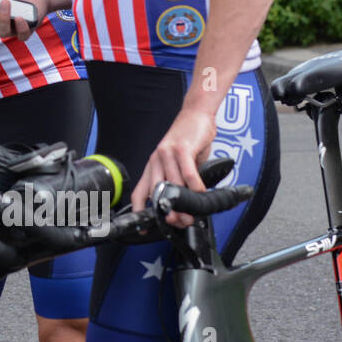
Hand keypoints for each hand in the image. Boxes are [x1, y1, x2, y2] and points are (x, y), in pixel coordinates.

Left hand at [130, 106, 217, 226]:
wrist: (196, 114)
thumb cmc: (189, 140)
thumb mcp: (180, 164)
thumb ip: (179, 181)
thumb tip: (186, 205)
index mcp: (152, 166)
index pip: (140, 193)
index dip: (140, 212)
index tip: (145, 227)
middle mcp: (155, 161)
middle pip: (156, 194)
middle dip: (168, 212)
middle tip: (180, 222)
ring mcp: (166, 154)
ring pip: (173, 185)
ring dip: (185, 203)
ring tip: (194, 212)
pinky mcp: (181, 149)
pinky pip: (188, 174)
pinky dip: (195, 187)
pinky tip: (202, 193)